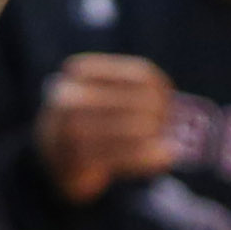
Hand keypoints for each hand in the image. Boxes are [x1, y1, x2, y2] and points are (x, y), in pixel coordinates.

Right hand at [34, 52, 178, 206]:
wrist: (49, 158)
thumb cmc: (87, 124)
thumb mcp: (102, 97)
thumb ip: (135, 97)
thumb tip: (181, 112)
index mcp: (81, 71)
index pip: (140, 73)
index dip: (163, 89)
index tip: (170, 103)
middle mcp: (72, 95)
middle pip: (140, 101)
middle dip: (162, 117)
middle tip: (170, 130)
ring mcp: (70, 128)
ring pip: (134, 128)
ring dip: (158, 139)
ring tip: (169, 147)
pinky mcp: (76, 158)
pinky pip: (125, 155)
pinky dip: (150, 157)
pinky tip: (164, 158)